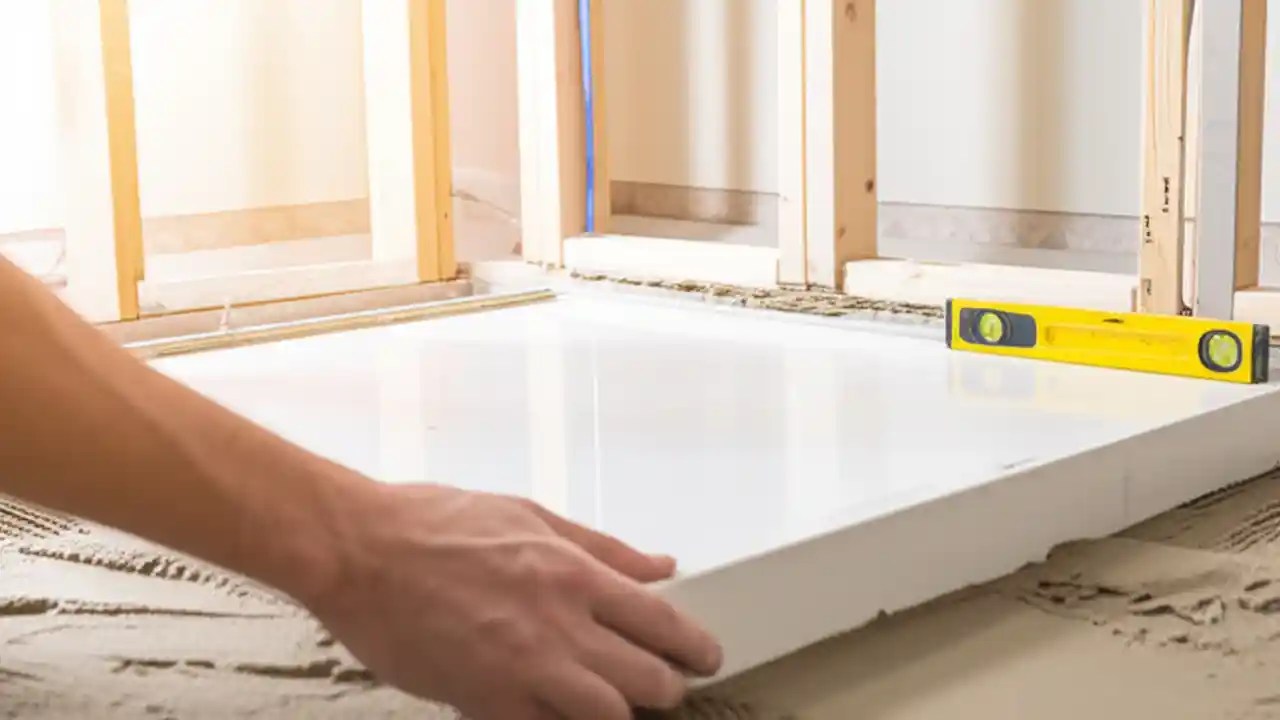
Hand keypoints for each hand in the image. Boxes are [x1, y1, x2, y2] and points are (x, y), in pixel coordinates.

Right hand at [305, 483, 722, 718]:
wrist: (359, 550)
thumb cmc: (435, 522)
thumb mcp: (528, 514)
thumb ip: (600, 546)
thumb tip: (660, 564)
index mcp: (571, 571)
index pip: (660, 620)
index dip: (695, 646)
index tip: (707, 656)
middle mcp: (557, 623)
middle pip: (646, 679)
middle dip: (666, 688)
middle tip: (665, 685)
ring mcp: (522, 669)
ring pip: (607, 715)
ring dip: (620, 713)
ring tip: (614, 703)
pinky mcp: (484, 701)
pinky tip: (558, 713)